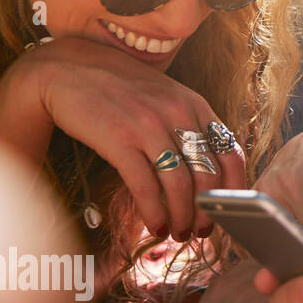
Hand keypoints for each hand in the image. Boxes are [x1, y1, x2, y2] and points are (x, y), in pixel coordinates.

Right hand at [0, 36, 245, 240]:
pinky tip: (154, 225)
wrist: (67, 69)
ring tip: (177, 233)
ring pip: (179, 185)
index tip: (230, 211)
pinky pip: (145, 185)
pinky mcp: (119, 139)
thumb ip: (189, 127)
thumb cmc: (120, 89)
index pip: (231, 153)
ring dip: (181, 217)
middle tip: (200, 232)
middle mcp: (178, 114)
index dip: (235, 189)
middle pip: (208, 175)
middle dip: (207, 212)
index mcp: (196, 105)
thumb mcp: (167, 98)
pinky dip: (153, 211)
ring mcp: (149, 126)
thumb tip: (210, 174)